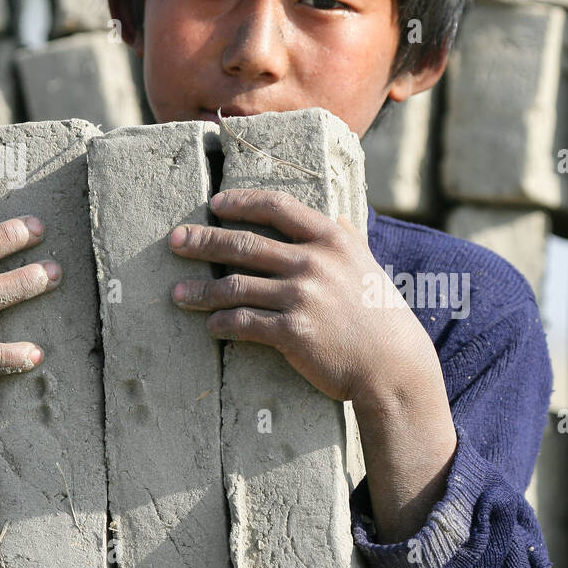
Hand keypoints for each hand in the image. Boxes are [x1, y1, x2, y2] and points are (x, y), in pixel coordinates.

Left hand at [169, 188, 458, 542]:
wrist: (393, 364)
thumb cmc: (380, 315)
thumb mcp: (368, 266)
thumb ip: (348, 240)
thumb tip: (337, 218)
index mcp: (331, 239)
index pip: (277, 206)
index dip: (241, 202)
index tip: (214, 204)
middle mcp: (314, 263)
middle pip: (244, 244)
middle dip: (202, 241)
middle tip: (175, 241)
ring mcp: (302, 297)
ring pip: (235, 286)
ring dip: (200, 291)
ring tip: (177, 295)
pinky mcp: (292, 333)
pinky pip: (243, 323)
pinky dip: (221, 323)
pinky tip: (210, 325)